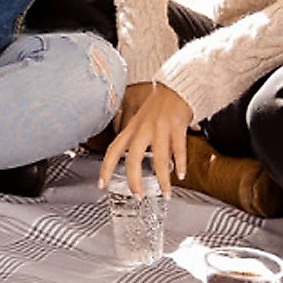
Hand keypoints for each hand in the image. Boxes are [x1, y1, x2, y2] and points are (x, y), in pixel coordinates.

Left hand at [98, 81, 192, 195]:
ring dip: (162, 179)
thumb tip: (134, 157)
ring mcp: (160, 128)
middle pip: (133, 159)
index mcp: (132, 128)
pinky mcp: (177, 126)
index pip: (113, 150)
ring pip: (159, 159)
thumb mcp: (141, 120)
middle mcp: (143, 129)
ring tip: (165, 192)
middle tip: (137, 196)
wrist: (177, 86)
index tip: (101, 184)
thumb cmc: (159, 104)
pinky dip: (181, 164)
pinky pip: (179, 149)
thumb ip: (137, 138)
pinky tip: (181, 174)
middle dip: (134, 180)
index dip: (105, 168)